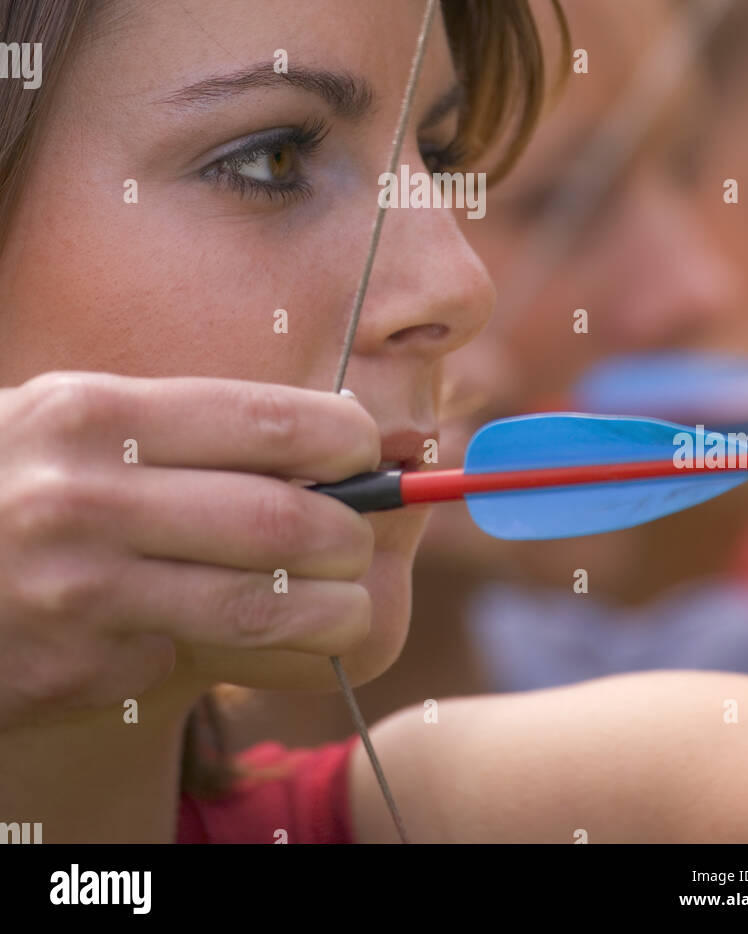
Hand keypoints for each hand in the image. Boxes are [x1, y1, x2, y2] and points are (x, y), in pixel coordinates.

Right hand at [0, 371, 377, 730]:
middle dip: (347, 534)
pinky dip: (210, 646)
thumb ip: (188, 430)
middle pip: (277, 520)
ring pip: (254, 607)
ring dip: (326, 612)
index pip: (265, 422)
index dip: (344, 440)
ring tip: (347, 608)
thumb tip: (330, 443)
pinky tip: (197, 627)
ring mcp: (76, 596)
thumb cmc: (14, 478)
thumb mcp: (78, 422)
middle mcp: (84, 501)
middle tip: (358, 542)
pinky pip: (181, 657)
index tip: (370, 453)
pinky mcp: (71, 673)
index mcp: (96, 416)